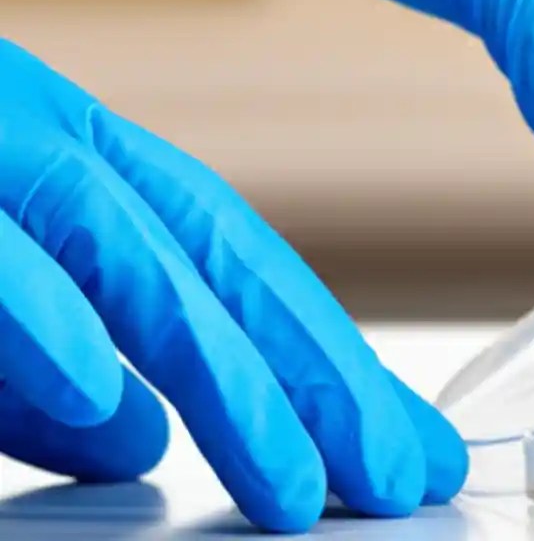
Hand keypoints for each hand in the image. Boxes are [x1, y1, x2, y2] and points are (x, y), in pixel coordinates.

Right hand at [0, 40, 466, 531]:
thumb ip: (45, 375)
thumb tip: (137, 439)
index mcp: (85, 173)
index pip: (235, 269)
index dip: (324, 359)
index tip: (398, 450)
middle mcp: (53, 143)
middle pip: (221, 260)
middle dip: (319, 374)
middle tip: (400, 477)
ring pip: (132, 254)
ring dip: (221, 371)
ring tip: (293, 482)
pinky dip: (40, 312)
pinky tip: (97, 389)